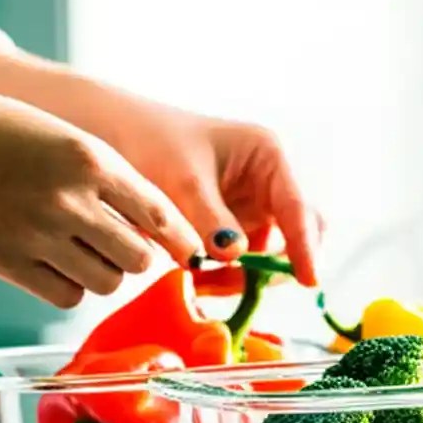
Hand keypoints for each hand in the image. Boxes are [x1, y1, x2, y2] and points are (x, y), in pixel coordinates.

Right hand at [0, 93, 201, 307]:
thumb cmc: (2, 134)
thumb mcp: (68, 138)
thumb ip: (112, 180)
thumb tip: (156, 231)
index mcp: (92, 160)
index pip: (159, 214)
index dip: (179, 239)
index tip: (187, 251)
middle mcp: (70, 200)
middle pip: (138, 259)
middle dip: (134, 257)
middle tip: (116, 246)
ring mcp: (38, 234)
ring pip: (107, 283)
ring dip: (102, 274)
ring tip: (79, 252)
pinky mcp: (8, 263)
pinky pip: (67, 297)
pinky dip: (70, 288)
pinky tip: (54, 265)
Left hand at [113, 112, 322, 286]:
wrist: (114, 136)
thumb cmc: (151, 141)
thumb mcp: (181, 180)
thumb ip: (209, 218)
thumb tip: (235, 256)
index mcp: (268, 157)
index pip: (298, 208)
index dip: (305, 246)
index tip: (308, 280)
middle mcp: (269, 183)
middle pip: (298, 234)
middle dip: (278, 264)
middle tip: (245, 285)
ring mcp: (252, 207)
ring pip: (270, 255)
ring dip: (246, 276)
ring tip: (204, 282)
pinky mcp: (232, 227)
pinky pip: (243, 262)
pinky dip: (227, 277)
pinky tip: (199, 277)